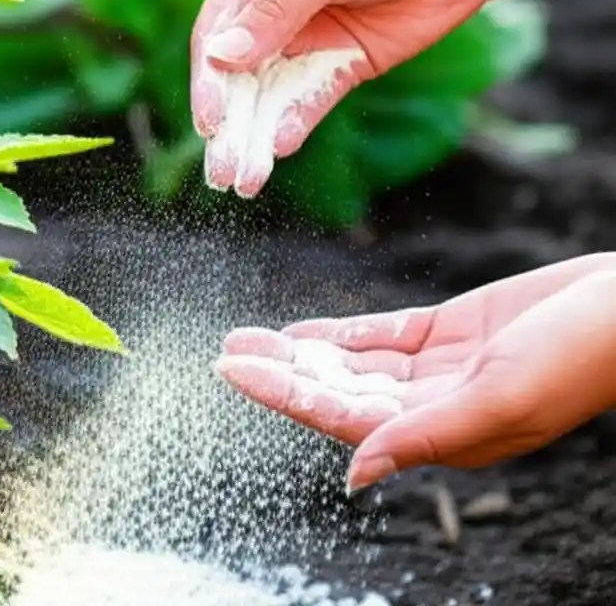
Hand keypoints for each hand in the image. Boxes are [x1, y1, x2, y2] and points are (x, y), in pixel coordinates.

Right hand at [190, 0, 494, 196]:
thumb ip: (276, 10)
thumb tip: (222, 58)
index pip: (216, 31)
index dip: (210, 78)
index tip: (210, 119)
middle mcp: (272, 9)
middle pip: (237, 74)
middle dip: (229, 123)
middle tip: (221, 170)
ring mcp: (308, 40)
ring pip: (270, 96)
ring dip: (256, 138)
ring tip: (244, 180)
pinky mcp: (343, 65)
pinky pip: (311, 101)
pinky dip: (295, 125)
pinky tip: (281, 151)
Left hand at [214, 255, 615, 492]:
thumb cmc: (579, 358)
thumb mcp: (499, 399)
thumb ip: (423, 434)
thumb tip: (353, 474)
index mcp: (440, 432)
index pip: (340, 415)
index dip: (283, 394)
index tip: (233, 372)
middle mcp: (432, 405)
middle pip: (337, 390)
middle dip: (280, 372)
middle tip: (226, 351)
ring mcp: (440, 368)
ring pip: (352, 363)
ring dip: (301, 352)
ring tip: (248, 338)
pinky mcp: (451, 332)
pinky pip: (382, 336)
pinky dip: (342, 334)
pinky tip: (304, 331)